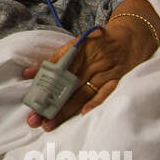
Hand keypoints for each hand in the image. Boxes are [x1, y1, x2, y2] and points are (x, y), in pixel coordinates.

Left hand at [23, 10, 158, 130]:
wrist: (131, 36)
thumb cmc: (99, 43)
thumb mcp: (76, 45)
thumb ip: (54, 60)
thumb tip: (28, 74)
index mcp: (76, 52)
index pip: (56, 71)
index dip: (42, 87)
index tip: (30, 101)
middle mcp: (89, 62)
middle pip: (66, 86)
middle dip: (49, 104)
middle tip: (35, 119)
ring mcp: (104, 72)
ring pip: (82, 93)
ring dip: (65, 110)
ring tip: (50, 123)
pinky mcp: (117, 79)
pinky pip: (106, 92)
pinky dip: (96, 102)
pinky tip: (83, 113)